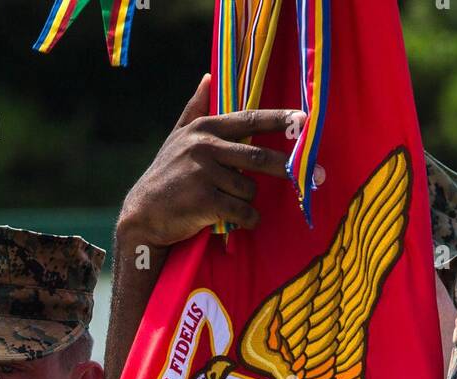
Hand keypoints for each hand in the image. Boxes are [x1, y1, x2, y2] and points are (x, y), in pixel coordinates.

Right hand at [117, 74, 304, 248]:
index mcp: (205, 129)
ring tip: (230, 206)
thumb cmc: (165, 176)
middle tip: (313, 176)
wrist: (143, 214)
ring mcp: (204, 174)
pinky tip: (237, 222)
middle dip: (287, 169)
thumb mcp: (177, 138)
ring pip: (249, 190)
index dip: (279, 120)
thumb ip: (195, 109)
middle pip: (258, 158)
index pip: (250, 120)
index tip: (304, 119)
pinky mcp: (205, 201)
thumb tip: (208, 77)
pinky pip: (243, 213)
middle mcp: (205, 147)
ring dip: (248, 203)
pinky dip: (247, 221)